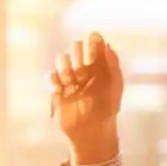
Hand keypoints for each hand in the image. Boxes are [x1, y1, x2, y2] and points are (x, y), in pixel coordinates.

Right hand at [50, 32, 123, 162]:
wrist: (92, 130)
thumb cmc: (108, 108)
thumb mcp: (115, 85)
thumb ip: (113, 65)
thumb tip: (108, 45)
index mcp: (99, 69)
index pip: (94, 48)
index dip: (93, 41)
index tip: (94, 35)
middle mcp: (84, 71)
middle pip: (76, 49)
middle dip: (78, 51)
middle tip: (82, 63)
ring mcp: (70, 80)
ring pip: (62, 59)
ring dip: (66, 65)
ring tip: (72, 80)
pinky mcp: (57, 91)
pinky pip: (51, 75)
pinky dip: (54, 78)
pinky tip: (62, 87)